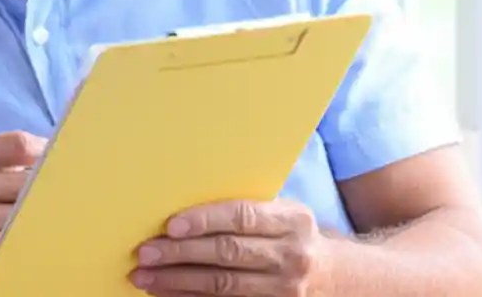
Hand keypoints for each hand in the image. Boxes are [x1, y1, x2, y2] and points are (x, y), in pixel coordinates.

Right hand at [0, 131, 45, 296]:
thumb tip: (28, 167)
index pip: (16, 143)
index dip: (44, 150)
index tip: (58, 160)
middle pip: (31, 176)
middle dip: (43, 189)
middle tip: (55, 197)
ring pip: (29, 209)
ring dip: (36, 217)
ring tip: (38, 223)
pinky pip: (19, 238)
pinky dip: (25, 241)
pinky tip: (23, 245)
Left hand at [130, 199, 329, 295]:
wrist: (337, 277)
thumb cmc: (293, 235)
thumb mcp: (284, 214)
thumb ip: (247, 207)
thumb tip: (183, 194)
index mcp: (292, 220)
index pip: (242, 217)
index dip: (204, 220)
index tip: (170, 225)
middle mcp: (292, 255)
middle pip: (227, 253)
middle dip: (180, 254)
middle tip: (145, 252)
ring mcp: (285, 289)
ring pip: (222, 286)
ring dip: (177, 281)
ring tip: (144, 277)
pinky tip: (166, 293)